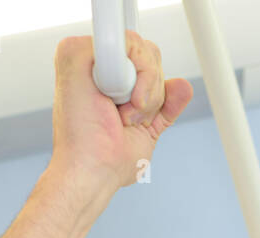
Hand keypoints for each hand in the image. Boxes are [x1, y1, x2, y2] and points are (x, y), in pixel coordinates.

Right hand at [48, 30, 193, 200]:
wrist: (94, 171)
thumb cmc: (110, 159)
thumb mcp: (148, 128)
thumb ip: (165, 105)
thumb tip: (184, 84)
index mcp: (106, 77)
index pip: (148, 61)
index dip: (155, 88)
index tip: (136, 117)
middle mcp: (93, 63)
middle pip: (149, 52)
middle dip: (153, 91)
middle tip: (127, 117)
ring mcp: (82, 54)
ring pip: (142, 48)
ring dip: (145, 92)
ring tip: (119, 114)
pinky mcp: (75, 51)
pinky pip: (128, 43)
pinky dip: (137, 79)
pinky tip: (116, 102)